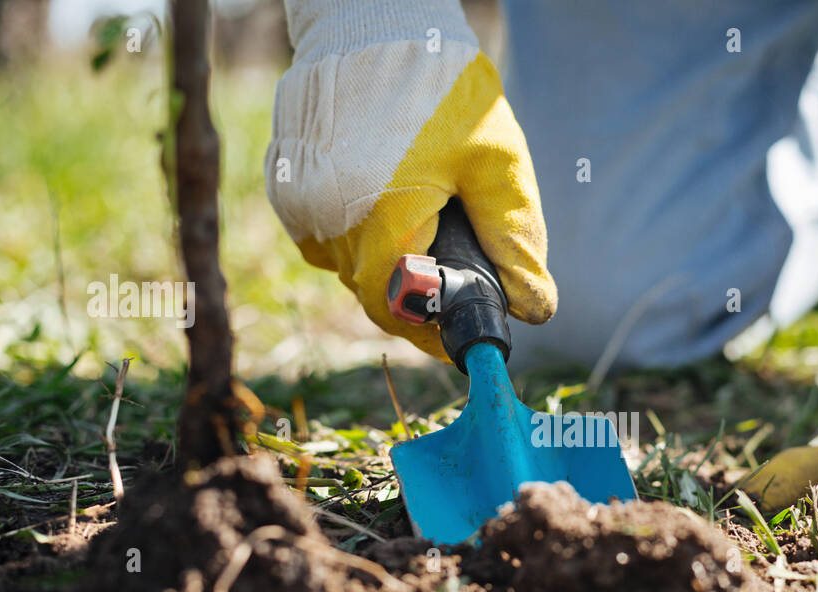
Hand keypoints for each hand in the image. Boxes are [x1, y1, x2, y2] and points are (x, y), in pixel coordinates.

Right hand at [265, 0, 554, 360]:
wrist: (372, 18)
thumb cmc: (442, 85)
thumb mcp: (496, 162)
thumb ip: (516, 240)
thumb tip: (535, 310)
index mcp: (378, 211)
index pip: (395, 305)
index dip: (427, 329)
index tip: (455, 333)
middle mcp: (325, 211)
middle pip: (369, 289)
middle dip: (412, 295)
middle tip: (451, 279)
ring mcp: (296, 197)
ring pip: (343, 266)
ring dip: (383, 263)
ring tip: (421, 223)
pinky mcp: (282, 182)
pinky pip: (321, 235)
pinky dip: (353, 236)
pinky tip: (383, 200)